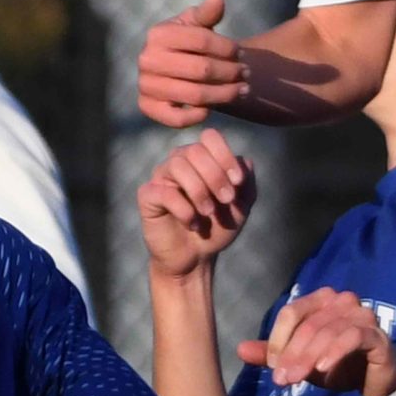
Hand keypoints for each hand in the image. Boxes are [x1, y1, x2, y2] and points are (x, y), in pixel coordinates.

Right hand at [137, 0, 247, 127]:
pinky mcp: (147, 107)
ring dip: (224, 94)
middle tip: (247, 73)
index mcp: (158, 34)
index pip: (202, 40)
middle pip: (201, 70)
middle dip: (230, 72)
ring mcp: (146, 85)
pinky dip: (198, 116)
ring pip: (195, 95)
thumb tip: (218, 0)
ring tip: (242, 90)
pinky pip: (177, 119)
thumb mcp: (196, 24)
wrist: (169, 67)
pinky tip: (213, 108)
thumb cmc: (188, 42)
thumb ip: (207, 13)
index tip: (242, 53)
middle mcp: (147, 59)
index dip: (227, 47)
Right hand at [137, 129, 256, 279]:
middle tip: (226, 200)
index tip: (238, 183)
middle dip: (216, 176)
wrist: (196, 257)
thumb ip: (247, 183)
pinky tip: (192, 224)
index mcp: (201, 158)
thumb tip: (245, 162)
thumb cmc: (217, 227)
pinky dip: (184, 209)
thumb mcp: (241, 207)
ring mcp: (161, 177)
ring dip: (199, 190)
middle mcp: (179, 162)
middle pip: (195, 150)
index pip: (209, 137)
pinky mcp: (148, 195)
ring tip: (208, 213)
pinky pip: (164, 192)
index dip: (225, 156)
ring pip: (178, 165)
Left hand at [236, 289, 395, 395]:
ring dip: (308, 357)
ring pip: (327, 331)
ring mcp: (361, 315)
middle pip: (308, 324)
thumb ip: (274, 355)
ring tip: (296, 379)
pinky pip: (352, 337)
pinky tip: (323, 369)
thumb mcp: (302, 362)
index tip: (271, 366)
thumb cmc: (340, 366)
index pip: (292, 312)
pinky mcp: (376, 334)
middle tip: (281, 379)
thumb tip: (240, 350)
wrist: (378, 381)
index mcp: (322, 300)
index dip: (278, 339)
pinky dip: (335, 352)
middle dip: (291, 353)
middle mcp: (342, 301)